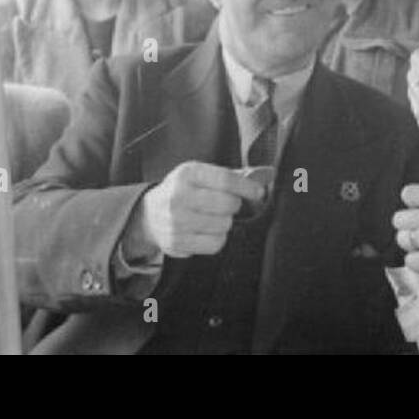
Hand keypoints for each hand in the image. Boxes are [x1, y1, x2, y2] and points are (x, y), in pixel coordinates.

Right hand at [128, 162, 265, 258]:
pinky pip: (215, 244)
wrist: (150, 214)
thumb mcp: (202, 175)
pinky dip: (217, 239)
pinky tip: (207, 231)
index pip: (225, 179)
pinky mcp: (177, 243)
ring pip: (224, 226)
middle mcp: (179, 197)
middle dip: (234, 205)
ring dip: (225, 223)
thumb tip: (268, 174)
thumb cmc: (184, 191)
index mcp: (187, 173)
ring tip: (213, 217)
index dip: (247, 187)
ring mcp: (176, 222)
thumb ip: (235, 175)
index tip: (258, 192)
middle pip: (227, 204)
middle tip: (225, 204)